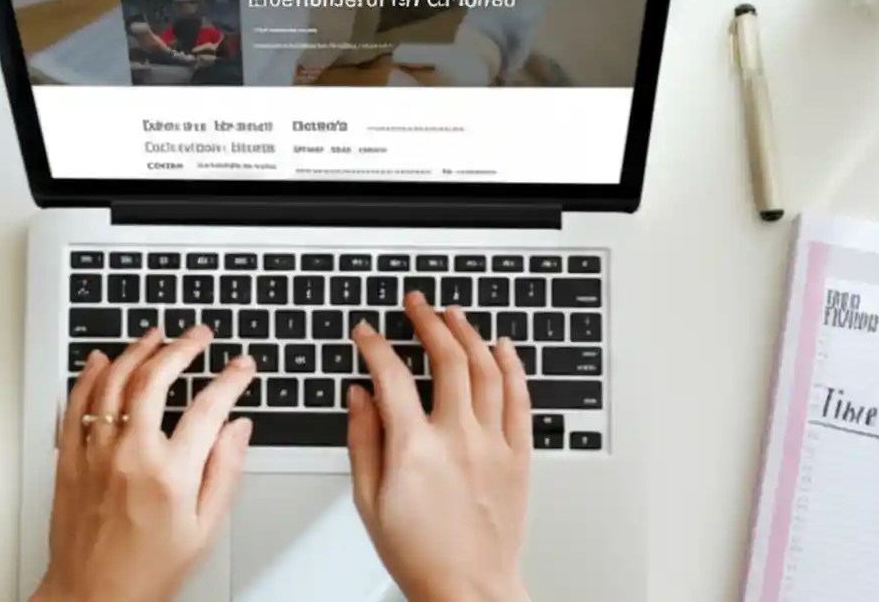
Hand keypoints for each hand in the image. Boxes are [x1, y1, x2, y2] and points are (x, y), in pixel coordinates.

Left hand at [33, 326, 256, 601]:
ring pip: (112, 384)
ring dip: (136, 351)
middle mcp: (130, 457)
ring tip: (156, 335)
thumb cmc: (148, 570)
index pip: (208, 407)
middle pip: (155, 380)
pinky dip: (89, 377)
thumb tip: (239, 428)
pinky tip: (102, 361)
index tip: (241, 366)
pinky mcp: (70, 462)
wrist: (92, 596)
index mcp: (171, 473)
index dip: (231, 379)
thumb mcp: (206, 527)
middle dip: (182, 348)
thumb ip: (225, 471)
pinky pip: (75, 407)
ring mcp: (95, 455)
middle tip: (198, 335)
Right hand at [348, 292, 531, 601]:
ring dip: (469, 333)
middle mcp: (458, 438)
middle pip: (447, 358)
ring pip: (486, 368)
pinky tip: (501, 347)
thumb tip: (358, 394)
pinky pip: (520, 397)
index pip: (391, 376)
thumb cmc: (418, 554)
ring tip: (454, 315)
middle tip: (417, 304)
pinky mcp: (520, 454)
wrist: (469, 588)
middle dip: (428, 322)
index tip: (367, 332)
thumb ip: (362, 440)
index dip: (375, 345)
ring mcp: (494, 443)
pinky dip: (511, 365)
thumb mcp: (369, 501)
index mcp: (414, 450)